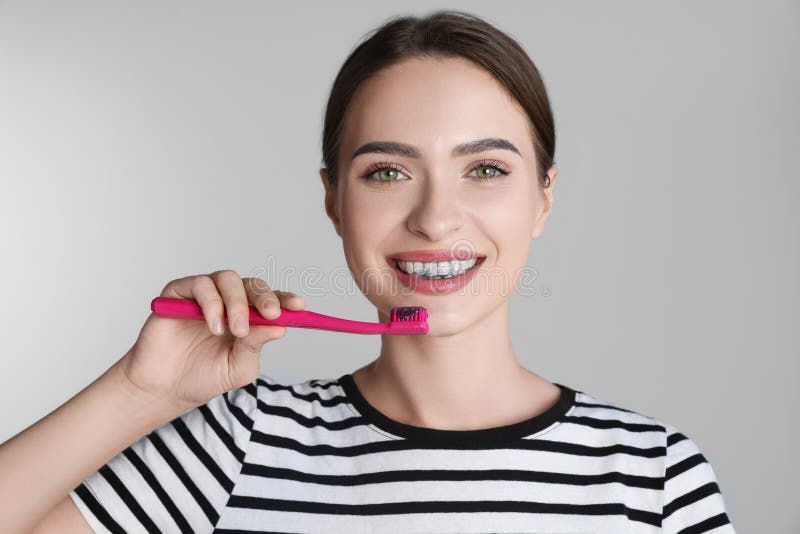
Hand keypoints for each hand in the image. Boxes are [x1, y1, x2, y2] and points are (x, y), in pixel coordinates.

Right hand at [118, 270, 304, 411]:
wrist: (165, 388)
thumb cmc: (203, 377)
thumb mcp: (238, 368)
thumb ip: (256, 346)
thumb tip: (280, 327)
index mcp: (248, 317)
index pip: (271, 301)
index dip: (286, 300)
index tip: (300, 307)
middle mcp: (228, 302)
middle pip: (252, 285)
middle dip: (265, 298)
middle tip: (270, 315)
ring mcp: (204, 296)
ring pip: (227, 279)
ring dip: (237, 302)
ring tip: (235, 330)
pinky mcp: (179, 293)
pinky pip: (199, 284)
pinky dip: (211, 302)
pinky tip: (213, 325)